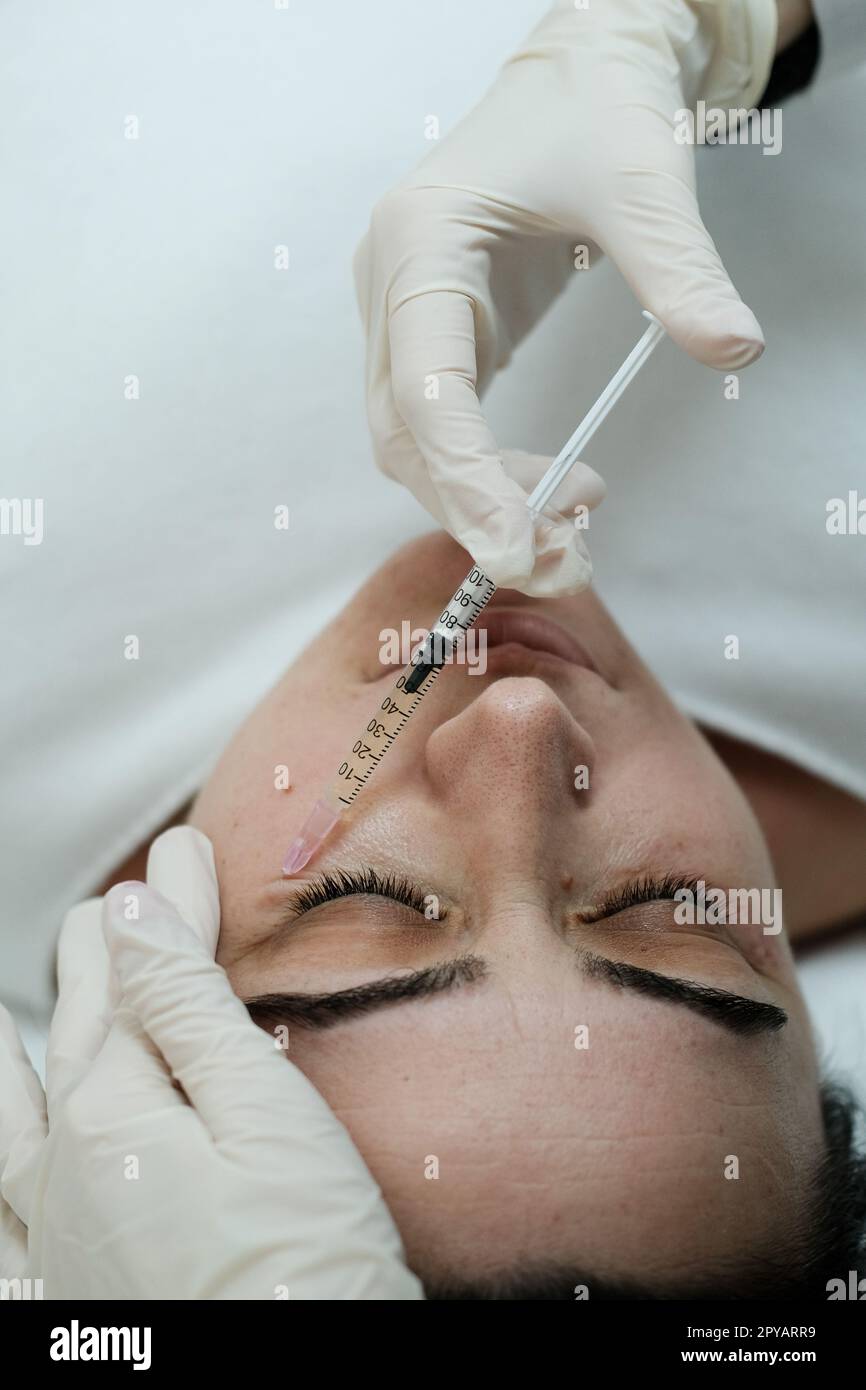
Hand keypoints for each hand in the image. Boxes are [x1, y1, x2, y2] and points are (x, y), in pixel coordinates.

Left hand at [0, 828, 421, 1299]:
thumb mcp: (263, 1115)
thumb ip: (187, 1010)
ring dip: (21, 1053)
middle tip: (122, 906)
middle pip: (75, 1031)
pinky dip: (1, 1171)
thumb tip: (134, 908)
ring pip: (17, 1119)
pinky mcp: (63, 1298)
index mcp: (114, 1111)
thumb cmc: (304, 1264)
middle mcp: (61, 1171)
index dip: (167, 906)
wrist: (299, 1388)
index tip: (185, 848)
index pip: (137, 977)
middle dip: (102, 956)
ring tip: (15, 1017)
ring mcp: (52, 1239)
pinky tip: (6, 1156)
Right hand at [355, 0, 776, 593]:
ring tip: (577, 527)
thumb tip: (735, 348)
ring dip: (486, 502)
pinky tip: (558, 486)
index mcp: (419, 243)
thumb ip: (682, 269)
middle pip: (407, 438)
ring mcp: (405, 315)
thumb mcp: (644, 180)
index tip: (515, 549)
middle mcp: (392, 288)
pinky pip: (443, 430)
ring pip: (417, 447)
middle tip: (564, 564)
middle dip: (477, 512)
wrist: (577, 70)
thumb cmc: (595, 108)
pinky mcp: (437, 334)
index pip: (423, 389)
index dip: (465, 479)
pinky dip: (494, 475)